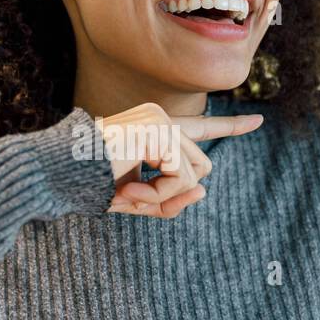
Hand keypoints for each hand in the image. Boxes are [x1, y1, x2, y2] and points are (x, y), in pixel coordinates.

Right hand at [96, 101, 263, 218]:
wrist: (61, 174)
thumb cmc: (91, 184)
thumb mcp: (138, 199)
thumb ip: (169, 200)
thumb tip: (204, 191)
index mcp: (155, 128)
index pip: (200, 129)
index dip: (231, 127)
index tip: (259, 121)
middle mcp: (160, 118)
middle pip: (199, 168)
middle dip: (171, 194)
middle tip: (133, 197)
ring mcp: (160, 122)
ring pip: (192, 175)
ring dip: (161, 196)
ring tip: (126, 193)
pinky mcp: (158, 133)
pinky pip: (180, 178)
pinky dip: (158, 195)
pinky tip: (128, 189)